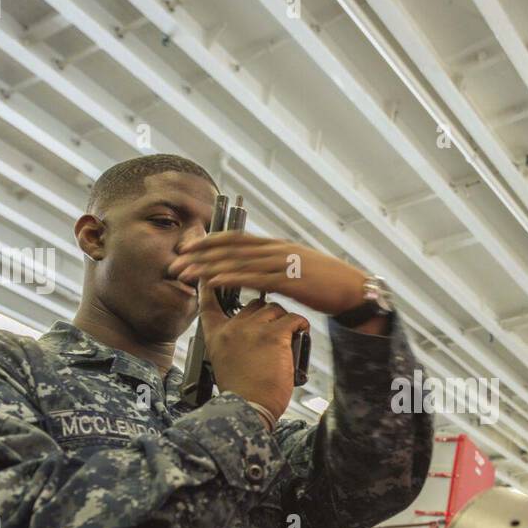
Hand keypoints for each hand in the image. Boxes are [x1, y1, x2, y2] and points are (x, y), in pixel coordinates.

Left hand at [168, 234, 366, 315]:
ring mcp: (282, 263)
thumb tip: (259, 275)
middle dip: (199, 254)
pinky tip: (213, 281)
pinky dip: (230, 278)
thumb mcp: (299, 270)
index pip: (236, 238)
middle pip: (229, 248)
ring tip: (183, 273)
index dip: (209, 242)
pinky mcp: (288, 280)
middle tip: (174, 261)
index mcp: (277, 246)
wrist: (353, 289)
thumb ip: (277, 269)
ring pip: (236, 262)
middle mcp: (276, 249)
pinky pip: (253, 277)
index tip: (188, 248)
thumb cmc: (328, 283)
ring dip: (206, 267)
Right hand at [201, 289, 308, 421]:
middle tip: (276, 331)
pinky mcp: (273, 336)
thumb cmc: (241, 392)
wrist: (247, 407)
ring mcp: (252, 329)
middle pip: (253, 304)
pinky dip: (300, 324)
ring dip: (284, 320)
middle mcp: (232, 327)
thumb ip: (232, 344)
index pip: (209, 303)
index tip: (210, 273)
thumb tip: (250, 337)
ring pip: (274, 309)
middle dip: (266, 314)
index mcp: (217, 334)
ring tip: (289, 336)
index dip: (210, 285)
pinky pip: (292, 318)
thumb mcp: (224, 362)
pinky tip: (301, 331)